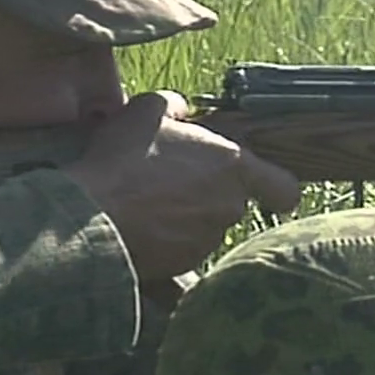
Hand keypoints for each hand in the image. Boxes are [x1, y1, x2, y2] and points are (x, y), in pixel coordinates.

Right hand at [63, 91, 300, 280]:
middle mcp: (229, 209)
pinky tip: (138, 224)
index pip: (285, 189)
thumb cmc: (123, 160)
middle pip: (234, 203)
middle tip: (172, 178)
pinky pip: (181, 250)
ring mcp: (206, 242)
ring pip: (206, 227)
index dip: (276, 187)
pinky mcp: (181, 268)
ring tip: (147, 201)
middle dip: (209, 193)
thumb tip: (182, 112)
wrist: (89, 217)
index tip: (263, 185)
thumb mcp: (147, 110)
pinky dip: (167, 240)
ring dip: (186, 217)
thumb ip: (176, 106)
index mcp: (233, 168)